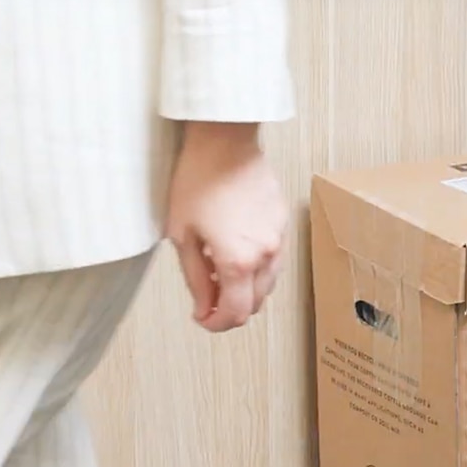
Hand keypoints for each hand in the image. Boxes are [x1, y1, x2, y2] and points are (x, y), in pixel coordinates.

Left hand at [166, 122, 288, 332]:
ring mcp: (279, 238)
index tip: (203, 318)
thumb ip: (195, 279)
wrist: (224, 142)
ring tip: (218, 270)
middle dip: (231, 307)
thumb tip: (203, 308)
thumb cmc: (198, 180)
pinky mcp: (283, 222)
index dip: (217, 324)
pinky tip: (235, 249)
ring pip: (268, 283)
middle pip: (255, 303)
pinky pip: (273, 257)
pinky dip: (256, 265)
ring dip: (246, 288)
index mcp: (238, 262)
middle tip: (207, 299)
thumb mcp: (183, 235)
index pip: (235, 313)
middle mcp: (266, 255)